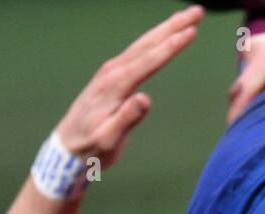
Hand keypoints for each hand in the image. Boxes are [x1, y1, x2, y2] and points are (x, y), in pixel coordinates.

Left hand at [55, 6, 203, 168]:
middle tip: (197, 12)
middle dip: (173, 26)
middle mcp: (113, 72)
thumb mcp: (107, 140)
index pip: (149, 61)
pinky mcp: (112, 76)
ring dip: (166, 29)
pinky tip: (162, 37)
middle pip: (148, 44)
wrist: (67, 148)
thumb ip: (126, 119)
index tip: (192, 32)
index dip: (171, 46)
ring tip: (187, 18)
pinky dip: (154, 40)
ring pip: (143, 44)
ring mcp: (111, 71)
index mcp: (115, 85)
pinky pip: (138, 52)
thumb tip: (145, 99)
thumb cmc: (90, 148)